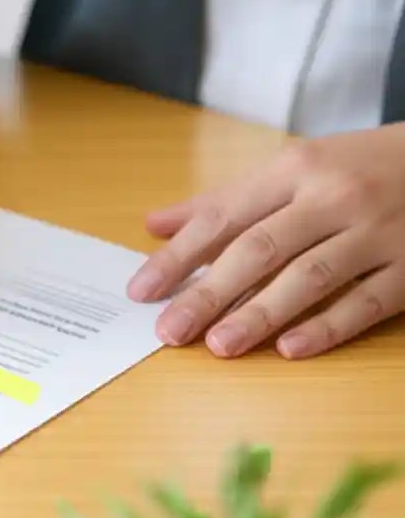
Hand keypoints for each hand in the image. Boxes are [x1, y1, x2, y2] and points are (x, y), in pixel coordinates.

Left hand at [128, 123, 404, 358]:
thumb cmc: (357, 168)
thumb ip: (223, 201)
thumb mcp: (292, 168)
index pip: (222, 218)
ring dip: (260, 314)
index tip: (140, 289)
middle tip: (169, 331)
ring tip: (219, 346)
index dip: (177, 257)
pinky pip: (366, 301)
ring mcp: (376, 232)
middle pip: (259, 249)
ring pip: (310, 276)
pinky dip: (328, 326)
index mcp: (294, 170)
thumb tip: (154, 224)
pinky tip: (290, 348)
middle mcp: (333, 198)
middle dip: (208, 293)